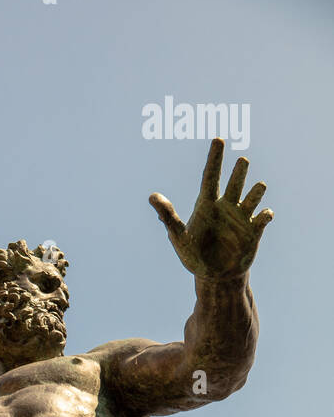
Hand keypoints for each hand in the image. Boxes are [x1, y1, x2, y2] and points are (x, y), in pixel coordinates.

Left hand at [149, 139, 272, 279]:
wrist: (214, 276)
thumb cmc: (194, 256)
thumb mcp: (179, 237)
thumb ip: (168, 216)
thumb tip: (152, 196)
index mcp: (208, 204)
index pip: (211, 176)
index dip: (214, 158)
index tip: (219, 139)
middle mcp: (226, 205)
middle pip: (234, 183)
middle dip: (239, 172)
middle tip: (242, 161)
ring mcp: (241, 217)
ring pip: (252, 196)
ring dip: (256, 191)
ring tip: (259, 187)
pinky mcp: (253, 231)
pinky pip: (262, 218)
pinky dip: (265, 215)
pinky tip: (265, 215)